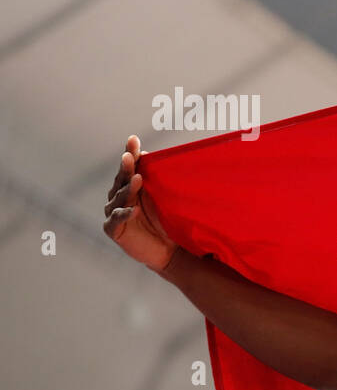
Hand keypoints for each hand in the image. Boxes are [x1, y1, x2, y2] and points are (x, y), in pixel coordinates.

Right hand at [102, 135, 176, 272]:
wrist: (169, 250)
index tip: (133, 139)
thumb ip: (158, 179)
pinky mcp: (113, 229)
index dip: (131, 153)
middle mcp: (119, 197)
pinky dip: (125, 214)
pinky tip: (134, 210)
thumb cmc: (167, 221)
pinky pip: (117, 219)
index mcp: (130, 186)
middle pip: (122, 179)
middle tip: (130, 156)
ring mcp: (113, 212)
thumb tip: (154, 154)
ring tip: (138, 179)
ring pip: (119, 197)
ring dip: (128, 188)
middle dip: (126, 167)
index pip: (130, 167)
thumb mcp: (164, 198)